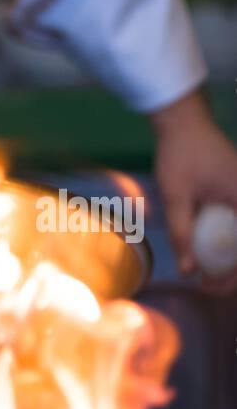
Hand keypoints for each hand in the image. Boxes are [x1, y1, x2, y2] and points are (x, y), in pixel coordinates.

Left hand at [151, 89, 236, 295]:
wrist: (184, 121)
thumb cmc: (180, 153)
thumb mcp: (176, 195)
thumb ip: (182, 231)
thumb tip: (187, 270)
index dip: (231, 277)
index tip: (208, 287)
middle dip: (231, 273)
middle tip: (205, 286)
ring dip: (230, 260)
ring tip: (205, 274)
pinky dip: (227, 242)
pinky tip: (206, 251)